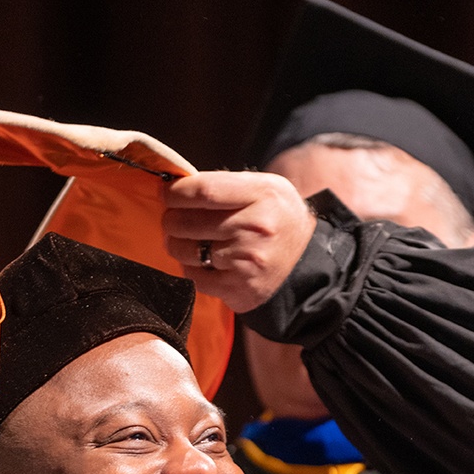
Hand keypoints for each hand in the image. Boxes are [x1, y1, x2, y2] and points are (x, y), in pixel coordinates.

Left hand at [162, 172, 316, 312]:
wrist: (307, 265)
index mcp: (262, 195)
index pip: (202, 190)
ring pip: (184, 251)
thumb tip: (177, 185)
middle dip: (170, 219)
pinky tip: (203, 262)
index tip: (166, 193)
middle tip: (173, 219)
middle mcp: (254, 228)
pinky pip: (193, 277)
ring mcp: (245, 261)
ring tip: (187, 240)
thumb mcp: (266, 188)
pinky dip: (191, 268)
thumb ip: (225, 184)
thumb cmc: (277, 220)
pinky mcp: (237, 288)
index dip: (174, 192)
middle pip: (185, 221)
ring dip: (176, 245)